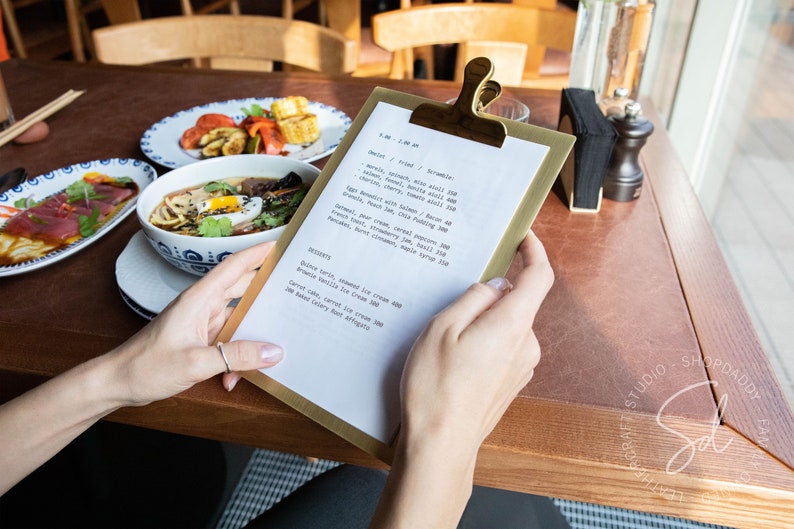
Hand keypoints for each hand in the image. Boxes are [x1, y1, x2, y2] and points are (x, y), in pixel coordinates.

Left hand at [109, 241, 284, 405]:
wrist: (117, 383)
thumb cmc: (146, 366)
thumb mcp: (195, 362)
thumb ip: (236, 357)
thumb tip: (274, 352)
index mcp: (199, 299)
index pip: (234, 267)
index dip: (258, 254)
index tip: (281, 245)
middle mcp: (203, 307)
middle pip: (243, 291)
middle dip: (267, 293)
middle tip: (296, 292)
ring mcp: (202, 324)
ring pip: (239, 321)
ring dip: (252, 338)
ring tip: (275, 346)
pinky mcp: (201, 342)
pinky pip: (229, 344)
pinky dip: (236, 359)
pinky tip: (234, 379)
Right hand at [401, 230, 552, 453]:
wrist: (441, 446)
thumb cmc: (436, 389)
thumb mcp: (443, 328)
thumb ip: (473, 298)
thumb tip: (495, 284)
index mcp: (513, 325)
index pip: (540, 276)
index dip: (534, 251)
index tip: (523, 235)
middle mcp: (527, 345)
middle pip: (518, 301)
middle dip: (491, 292)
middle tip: (454, 295)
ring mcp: (522, 366)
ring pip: (507, 326)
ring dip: (483, 320)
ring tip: (446, 335)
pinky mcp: (511, 382)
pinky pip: (503, 347)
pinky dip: (484, 340)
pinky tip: (454, 356)